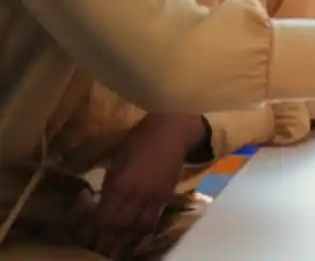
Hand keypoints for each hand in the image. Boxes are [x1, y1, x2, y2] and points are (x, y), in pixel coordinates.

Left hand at [73, 114, 203, 258]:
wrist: (171, 132)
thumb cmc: (138, 140)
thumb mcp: (115, 160)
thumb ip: (109, 184)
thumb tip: (100, 202)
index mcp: (119, 184)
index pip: (101, 218)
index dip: (90, 229)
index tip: (82, 229)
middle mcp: (136, 195)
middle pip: (118, 229)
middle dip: (104, 240)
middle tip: (94, 244)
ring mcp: (153, 198)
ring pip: (137, 230)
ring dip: (124, 239)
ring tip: (114, 243)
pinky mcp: (166, 197)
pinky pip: (152, 222)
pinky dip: (141, 231)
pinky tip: (133, 232)